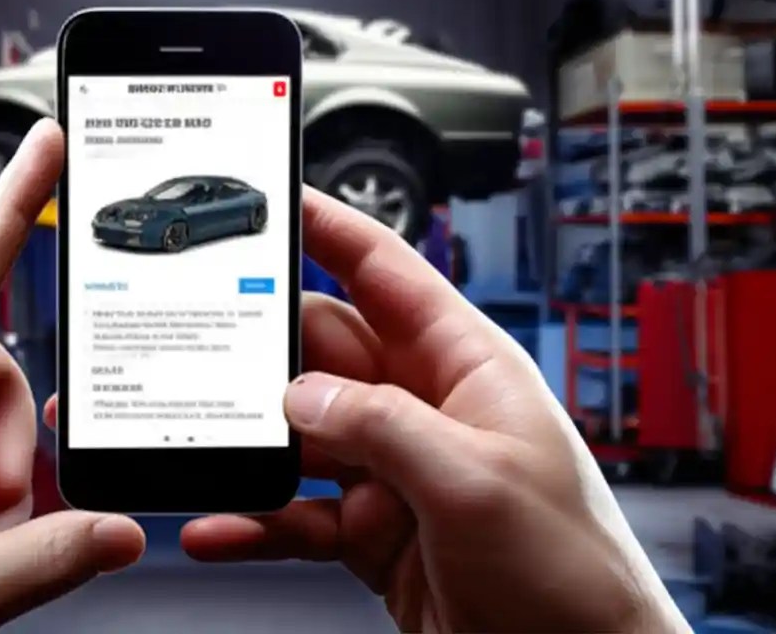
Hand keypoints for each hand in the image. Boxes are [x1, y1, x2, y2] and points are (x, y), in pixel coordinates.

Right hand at [45, 188, 685, 632]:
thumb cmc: (572, 572)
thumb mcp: (476, 482)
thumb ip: (383, 426)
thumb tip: (301, 393)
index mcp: (468, 369)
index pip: (389, 276)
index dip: (333, 230)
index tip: (279, 202)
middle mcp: (427, 411)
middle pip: (326, 355)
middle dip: (266, 354)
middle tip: (206, 349)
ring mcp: (396, 472)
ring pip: (302, 435)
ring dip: (252, 444)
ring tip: (203, 442)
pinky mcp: (371, 532)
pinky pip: (297, 513)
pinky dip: (255, 520)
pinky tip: (221, 524)